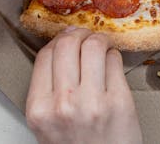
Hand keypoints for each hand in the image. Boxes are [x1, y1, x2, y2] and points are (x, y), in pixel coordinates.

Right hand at [26, 27, 142, 143]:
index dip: (58, 41)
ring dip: (99, 40)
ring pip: (93, 45)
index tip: (66, 39)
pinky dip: (114, 55)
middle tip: (86, 36)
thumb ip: (47, 92)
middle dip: (78, 34)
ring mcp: (92, 102)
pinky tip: (112, 62)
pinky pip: (115, 60)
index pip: (45, 55)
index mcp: (40, 109)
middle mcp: (63, 104)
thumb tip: (59, 51)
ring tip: (101, 47)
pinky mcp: (119, 101)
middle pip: (67, 44)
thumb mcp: (47, 126)